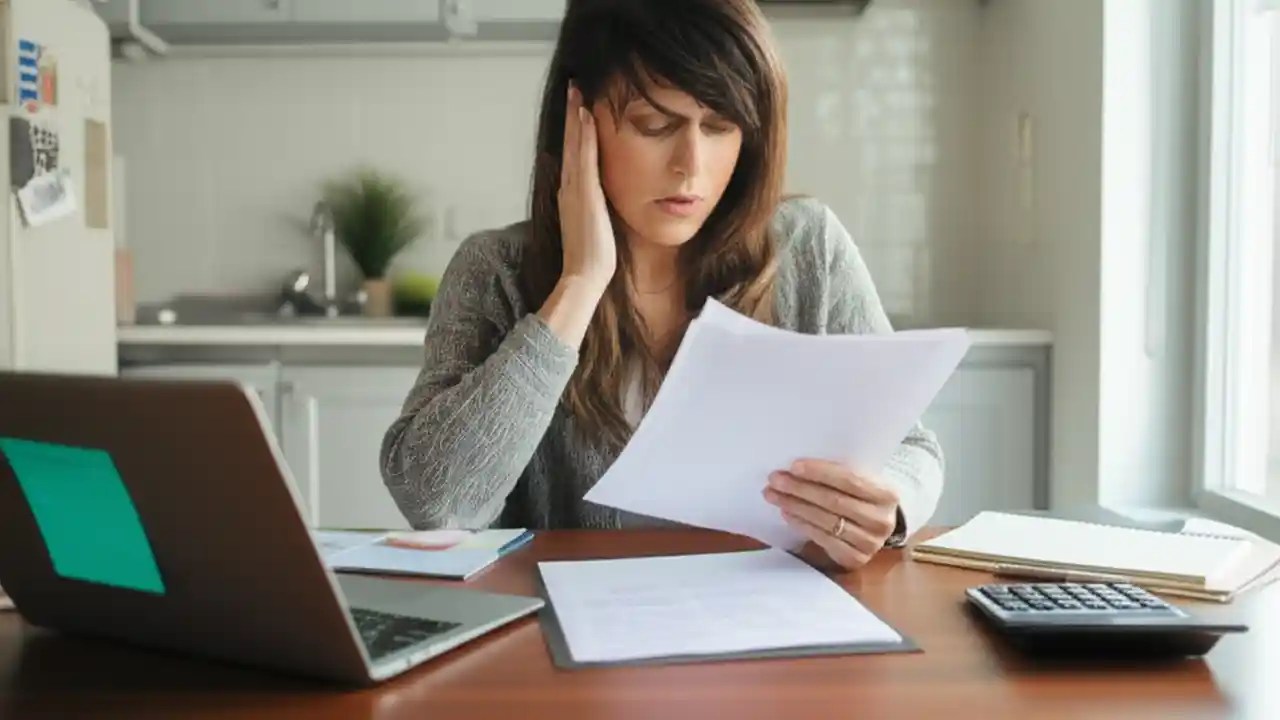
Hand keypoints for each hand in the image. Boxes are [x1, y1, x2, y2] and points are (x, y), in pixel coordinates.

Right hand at [558, 82, 616, 290]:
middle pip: (569, 143)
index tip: (578, 108)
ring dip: (575, 116)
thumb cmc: (592, 257)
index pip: (573, 154)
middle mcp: (568, 187)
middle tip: (573, 87)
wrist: (585, 275)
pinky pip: (585, 157)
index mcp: (571, 194)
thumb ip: (592, 208)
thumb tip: (598, 198)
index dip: (574, 130)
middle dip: (571, 114)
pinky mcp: (584, 193)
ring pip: (575, 145)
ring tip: (577, 91)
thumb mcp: (593, 225)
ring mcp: (574, 189)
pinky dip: (585, 136)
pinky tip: (587, 116)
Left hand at [762, 459, 899, 571]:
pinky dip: (802, 524)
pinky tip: (787, 513)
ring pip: (825, 521)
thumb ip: (840, 475)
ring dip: (795, 506)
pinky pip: (822, 539)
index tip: (793, 466)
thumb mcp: (863, 482)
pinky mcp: (855, 558)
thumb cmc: (864, 497)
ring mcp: (870, 543)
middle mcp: (881, 520)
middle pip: (833, 501)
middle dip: (800, 489)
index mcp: (887, 494)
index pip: (849, 480)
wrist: (878, 527)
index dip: (819, 472)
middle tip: (775, 479)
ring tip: (774, 495)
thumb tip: (798, 468)